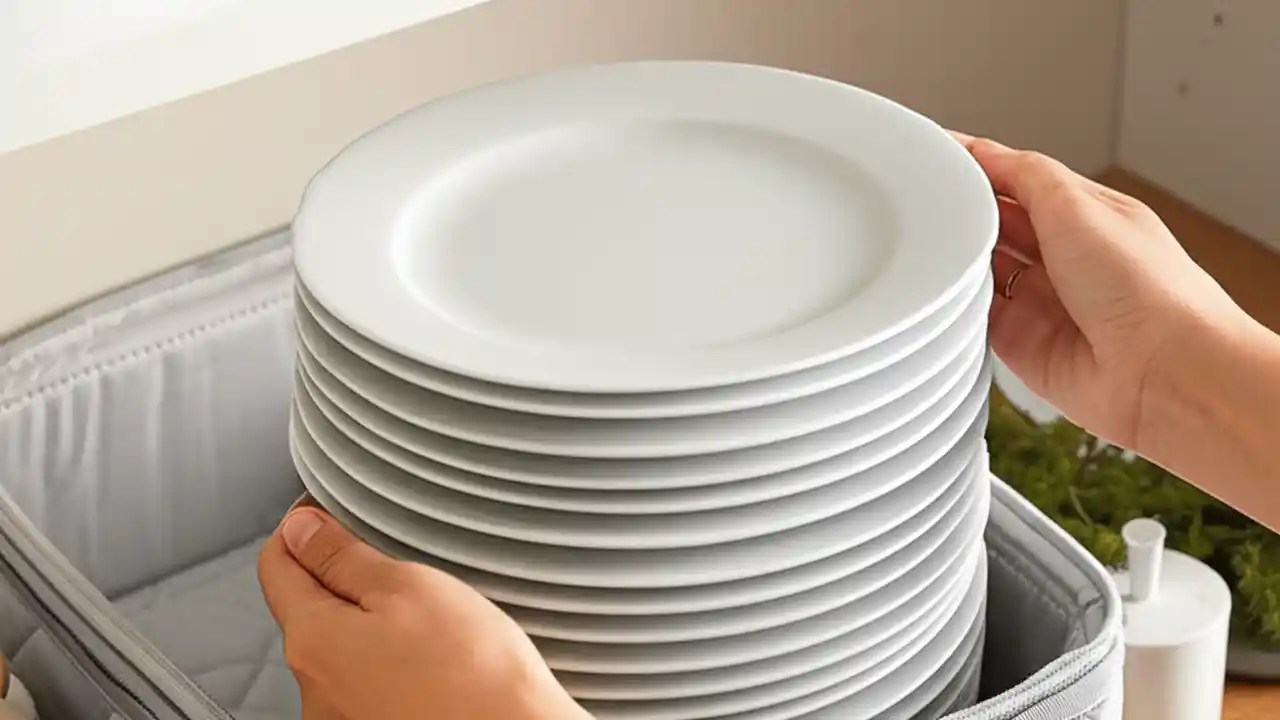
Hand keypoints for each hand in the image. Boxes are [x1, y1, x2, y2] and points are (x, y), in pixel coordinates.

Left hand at [258, 505, 590, 719]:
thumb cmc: (473, 669)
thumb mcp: (407, 586)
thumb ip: (343, 557)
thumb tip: (301, 529)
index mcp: (312, 640)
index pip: (275, 564)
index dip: (303, 526)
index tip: (333, 510)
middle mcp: (313, 689)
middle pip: (308, 608)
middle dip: (344, 577)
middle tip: (400, 565)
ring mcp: (340, 716)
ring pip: (340, 646)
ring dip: (370, 623)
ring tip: (428, 619)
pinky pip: (366, 680)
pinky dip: (390, 660)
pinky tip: (432, 659)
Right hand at [951, 132, 1251, 450]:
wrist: (1163, 374)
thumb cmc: (1146, 288)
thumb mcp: (1078, 205)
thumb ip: (1023, 174)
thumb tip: (981, 151)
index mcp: (1086, 215)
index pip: (1019, 178)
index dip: (977, 164)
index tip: (933, 154)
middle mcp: (1064, 257)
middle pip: (994, 222)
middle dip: (961, 209)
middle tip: (920, 197)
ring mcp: (1040, 300)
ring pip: (979, 267)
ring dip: (956, 255)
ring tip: (926, 239)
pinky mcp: (1020, 342)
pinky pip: (972, 314)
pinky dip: (955, 300)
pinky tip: (941, 285)